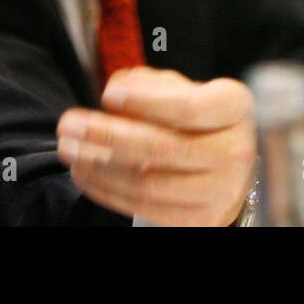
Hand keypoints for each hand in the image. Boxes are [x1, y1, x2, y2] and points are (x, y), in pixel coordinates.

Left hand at [56, 67, 255, 225]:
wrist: (230, 168)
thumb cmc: (200, 121)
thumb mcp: (185, 89)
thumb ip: (151, 84)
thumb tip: (118, 89)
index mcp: (233, 108)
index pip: (190, 107)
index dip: (147, 101)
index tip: (109, 95)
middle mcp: (233, 151)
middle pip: (161, 147)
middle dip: (107, 136)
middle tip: (71, 125)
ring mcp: (219, 191)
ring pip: (147, 182)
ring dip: (98, 166)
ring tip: (70, 149)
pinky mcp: (200, 219)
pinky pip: (143, 206)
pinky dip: (106, 189)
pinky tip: (84, 172)